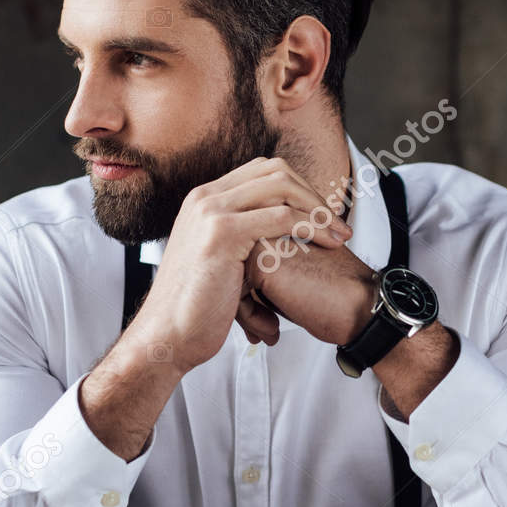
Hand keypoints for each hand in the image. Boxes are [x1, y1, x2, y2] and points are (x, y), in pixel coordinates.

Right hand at [126, 156, 352, 374]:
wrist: (167, 335)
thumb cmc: (194, 309)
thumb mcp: (215, 261)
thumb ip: (238, 240)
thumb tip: (268, 237)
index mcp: (203, 200)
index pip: (261, 172)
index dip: (298, 189)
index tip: (322, 216)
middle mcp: (205, 198)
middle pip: (274, 171)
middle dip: (313, 195)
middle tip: (338, 225)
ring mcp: (211, 212)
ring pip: (281, 188)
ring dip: (318, 210)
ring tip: (340, 237)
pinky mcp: (222, 233)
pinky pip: (281, 217)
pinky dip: (310, 227)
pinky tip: (325, 244)